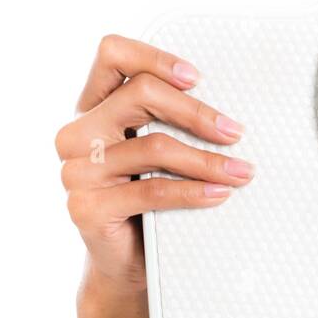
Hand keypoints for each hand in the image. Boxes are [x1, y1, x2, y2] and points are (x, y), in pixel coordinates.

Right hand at [54, 34, 253, 317]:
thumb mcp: (153, 150)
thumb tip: (224, 108)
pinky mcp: (86, 207)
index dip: (154, 57)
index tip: (196, 78)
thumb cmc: (146, 197)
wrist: (125, 261)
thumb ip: (166, 120)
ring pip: (154, 145)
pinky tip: (220, 192)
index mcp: (91, 107)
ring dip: (207, 160)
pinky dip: (193, 191)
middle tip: (234, 131)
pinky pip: (152, 190)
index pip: (112, 55)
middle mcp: (77, 133)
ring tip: (241, 170)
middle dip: (196, 111)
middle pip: (139, 93)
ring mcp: (77, 171)